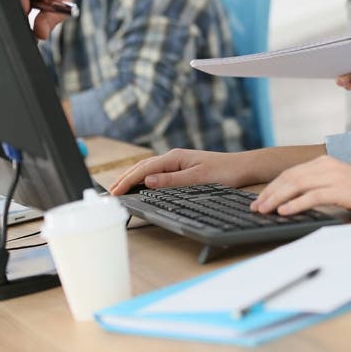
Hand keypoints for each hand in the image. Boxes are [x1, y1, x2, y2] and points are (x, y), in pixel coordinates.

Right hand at [110, 148, 248, 194]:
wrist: (241, 166)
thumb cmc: (223, 172)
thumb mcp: (198, 179)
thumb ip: (172, 180)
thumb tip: (147, 182)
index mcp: (175, 158)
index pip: (145, 170)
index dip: (128, 181)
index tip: (115, 193)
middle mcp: (173, 157)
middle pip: (142, 168)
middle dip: (125, 179)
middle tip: (109, 194)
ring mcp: (176, 161)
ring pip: (148, 169)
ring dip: (132, 178)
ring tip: (118, 188)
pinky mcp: (181, 167)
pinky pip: (156, 172)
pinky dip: (143, 178)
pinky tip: (139, 184)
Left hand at [250, 155, 350, 217]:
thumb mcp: (340, 188)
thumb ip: (320, 189)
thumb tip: (293, 202)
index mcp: (325, 162)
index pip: (291, 173)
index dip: (272, 186)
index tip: (259, 200)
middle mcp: (327, 165)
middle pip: (289, 177)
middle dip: (269, 193)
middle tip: (255, 207)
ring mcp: (335, 175)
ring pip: (296, 185)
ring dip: (276, 198)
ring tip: (263, 210)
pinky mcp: (342, 189)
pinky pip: (312, 196)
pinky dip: (295, 204)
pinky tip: (284, 212)